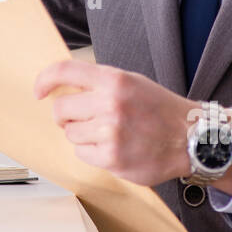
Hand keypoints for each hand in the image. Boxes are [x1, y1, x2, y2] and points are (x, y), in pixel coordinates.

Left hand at [33, 59, 231, 190]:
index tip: (39, 91)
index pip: (65, 72)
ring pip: (71, 134)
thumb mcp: (132, 82)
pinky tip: (113, 147)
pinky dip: (93, 152)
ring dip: (82, 135)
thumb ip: (99, 83)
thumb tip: (62, 86)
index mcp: (114, 80)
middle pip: (61, 110)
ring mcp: (111, 133)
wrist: (192, 138)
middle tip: (81, 118)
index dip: (45, 80)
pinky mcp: (112, 158)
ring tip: (108, 133)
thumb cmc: (160, 109)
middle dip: (66, 116)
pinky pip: (82, 154)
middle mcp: (111, 104)